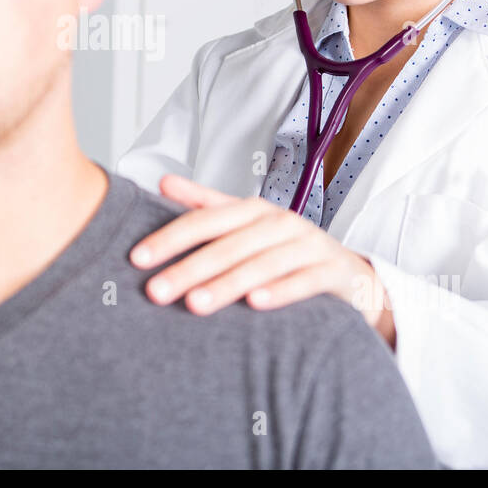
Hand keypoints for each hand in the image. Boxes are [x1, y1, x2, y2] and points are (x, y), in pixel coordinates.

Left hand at [129, 174, 396, 347]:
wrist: (350, 274)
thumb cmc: (285, 249)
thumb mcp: (246, 225)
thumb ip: (206, 205)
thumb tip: (162, 181)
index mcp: (253, 211)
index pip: (205, 220)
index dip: (170, 237)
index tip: (136, 258)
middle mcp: (280, 223)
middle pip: (228, 245)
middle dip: (189, 268)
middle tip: (155, 292)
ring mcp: (309, 246)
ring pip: (262, 264)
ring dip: (227, 284)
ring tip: (195, 305)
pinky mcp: (333, 272)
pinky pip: (304, 282)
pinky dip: (280, 292)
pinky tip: (255, 305)